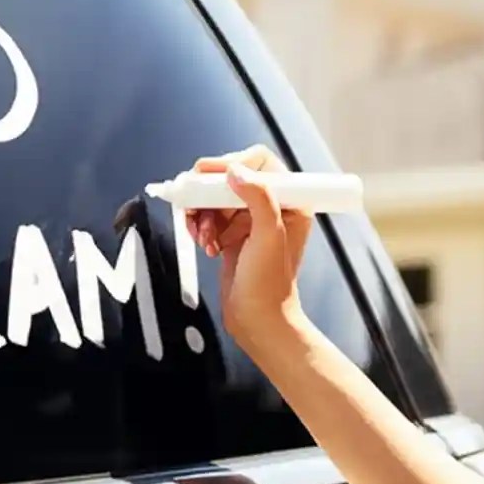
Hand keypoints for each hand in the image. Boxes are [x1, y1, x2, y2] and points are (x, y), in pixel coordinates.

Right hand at [186, 144, 311, 346]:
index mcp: (290, 201)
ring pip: (215, 196)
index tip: (209, 176)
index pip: (259, 163)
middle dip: (209, 193)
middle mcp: (272, 206)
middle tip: (193, 202)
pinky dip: (199, 225)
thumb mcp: (269, 237)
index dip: (231, 164)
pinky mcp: (232, 233)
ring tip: (202, 235)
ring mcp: (250, 220)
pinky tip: (204, 244)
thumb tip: (236, 171)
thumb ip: (258, 198)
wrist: (256, 320)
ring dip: (201, 212)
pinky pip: (208, 215)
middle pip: (230, 177)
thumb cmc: (269, 286)